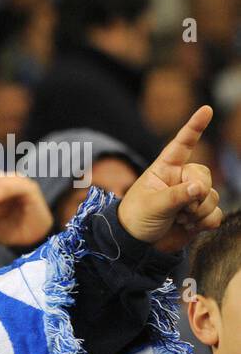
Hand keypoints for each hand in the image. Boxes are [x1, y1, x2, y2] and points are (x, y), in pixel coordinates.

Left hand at [117, 106, 221, 252]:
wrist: (137, 244)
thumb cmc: (136, 218)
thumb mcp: (151, 205)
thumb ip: (175, 196)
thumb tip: (199, 189)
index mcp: (165, 169)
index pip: (182, 144)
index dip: (194, 127)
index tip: (206, 109)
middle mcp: (181, 179)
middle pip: (204, 175)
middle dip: (197, 193)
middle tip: (181, 208)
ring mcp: (192, 196)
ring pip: (213, 196)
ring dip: (199, 211)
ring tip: (179, 219)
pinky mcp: (200, 214)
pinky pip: (216, 213)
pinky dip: (205, 222)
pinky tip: (188, 227)